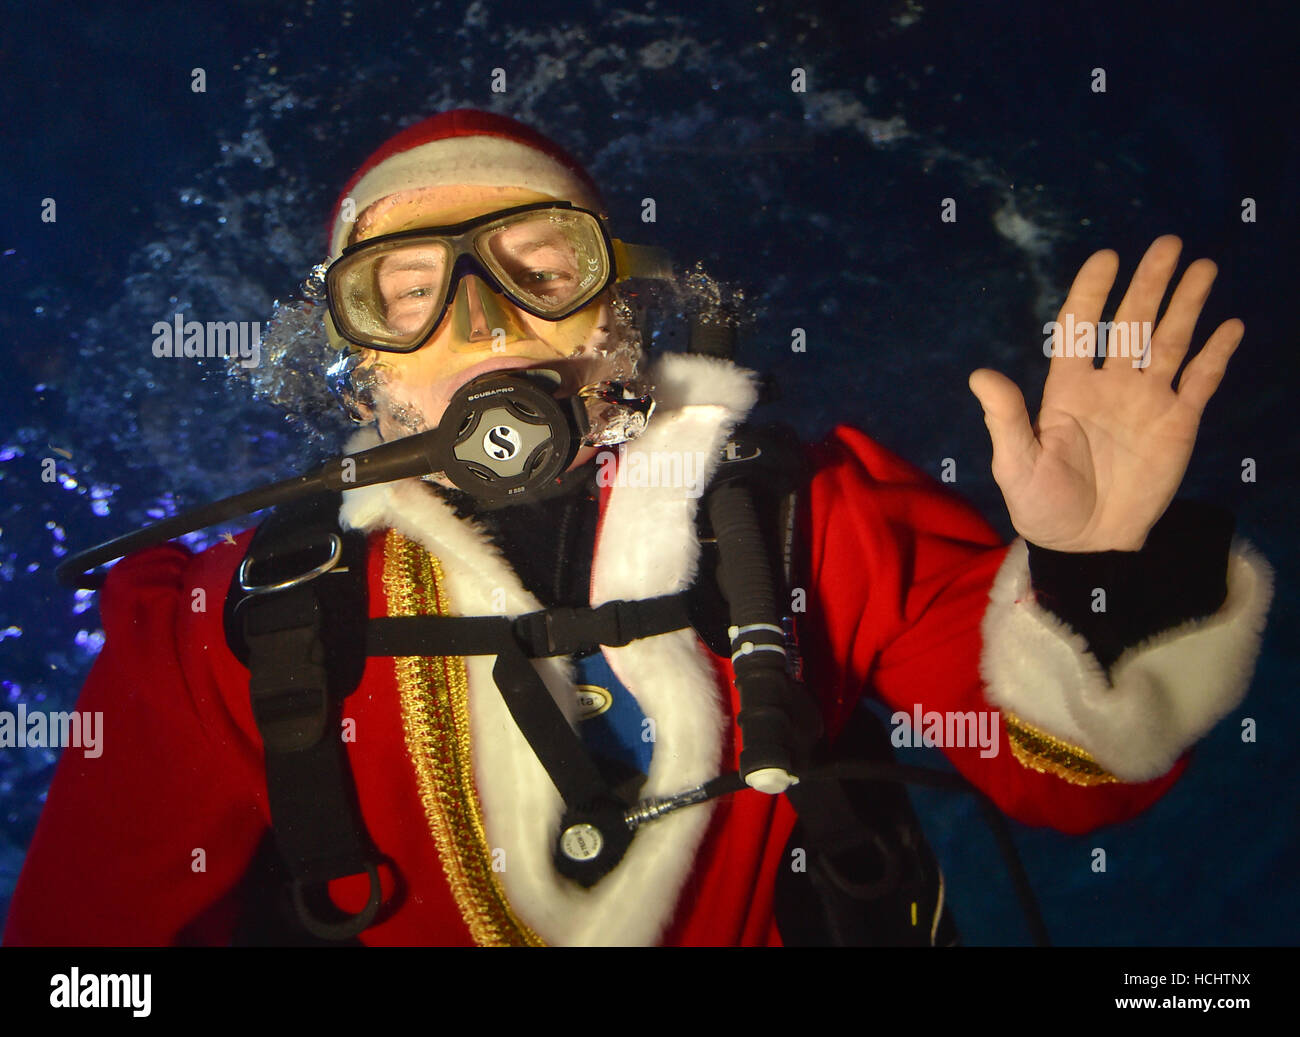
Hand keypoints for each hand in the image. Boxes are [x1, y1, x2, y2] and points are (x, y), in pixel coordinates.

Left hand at [968, 235, 1242, 551]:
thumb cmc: (1042, 504)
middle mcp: (1109, 385)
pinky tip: (1229, 326)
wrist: (1086, 544)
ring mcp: (1146, 402)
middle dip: (1149, 285)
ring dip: (1186, 306)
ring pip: (1169, 342)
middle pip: (1131, 324)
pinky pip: (1200, 382)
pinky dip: (1215, 354)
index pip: (1080, 329)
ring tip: (1202, 268)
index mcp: (1067, 389)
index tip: (1107, 257)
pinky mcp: (1177, 425)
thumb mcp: (1015, 464)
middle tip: (1168, 245)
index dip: (1092, 293)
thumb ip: (1005, 419)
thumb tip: (979, 375)